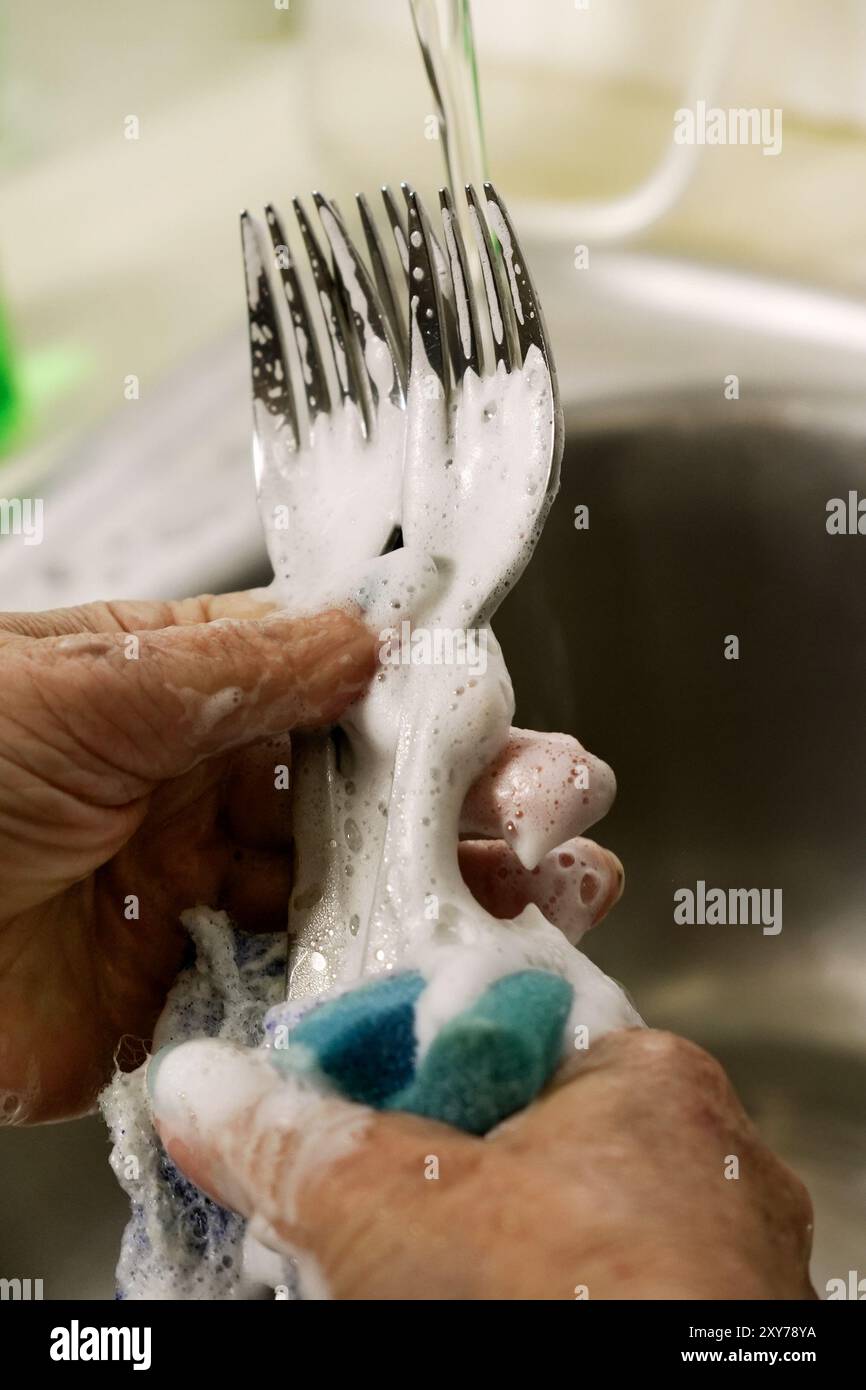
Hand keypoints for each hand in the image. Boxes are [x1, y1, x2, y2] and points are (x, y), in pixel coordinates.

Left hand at [0, 595, 621, 1123]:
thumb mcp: (79, 685)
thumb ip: (231, 665)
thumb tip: (361, 633)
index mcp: (170, 705)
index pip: (326, 696)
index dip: (421, 706)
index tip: (504, 722)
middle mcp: (191, 800)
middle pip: (355, 799)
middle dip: (461, 801)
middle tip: (557, 811)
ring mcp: (190, 906)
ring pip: (340, 896)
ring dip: (439, 894)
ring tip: (543, 892)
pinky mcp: (175, 1006)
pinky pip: (287, 998)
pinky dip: (364, 991)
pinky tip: (438, 975)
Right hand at [150, 1027, 815, 1300]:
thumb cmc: (565, 1307)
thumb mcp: (394, 1207)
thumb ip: (296, 1139)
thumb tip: (202, 1089)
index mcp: (647, 1077)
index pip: (497, 1027)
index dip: (397, 1063)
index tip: (324, 1103)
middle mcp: (701, 1159)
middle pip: (518, 1131)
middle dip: (418, 1169)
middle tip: (341, 1213)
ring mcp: (711, 1259)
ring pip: (550, 1221)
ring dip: (459, 1242)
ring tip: (377, 1277)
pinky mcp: (700, 1326)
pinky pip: (582, 1281)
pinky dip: (514, 1288)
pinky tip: (445, 1305)